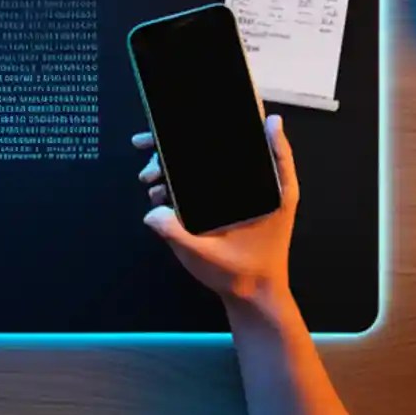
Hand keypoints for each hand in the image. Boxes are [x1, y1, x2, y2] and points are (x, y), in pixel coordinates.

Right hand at [133, 115, 298, 307]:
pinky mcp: (227, 203)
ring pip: (206, 165)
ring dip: (173, 164)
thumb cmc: (238, 276)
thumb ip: (176, 233)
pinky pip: (202, 182)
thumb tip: (152, 211)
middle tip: (148, 144)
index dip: (253, 129)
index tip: (241, 116)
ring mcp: (239, 194)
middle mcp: (256, 187)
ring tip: (148, 176)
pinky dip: (179, 181)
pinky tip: (157, 190)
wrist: (252, 298)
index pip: (266, 150)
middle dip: (181, 144)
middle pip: (222, 150)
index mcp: (267, 193)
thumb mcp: (205, 255)